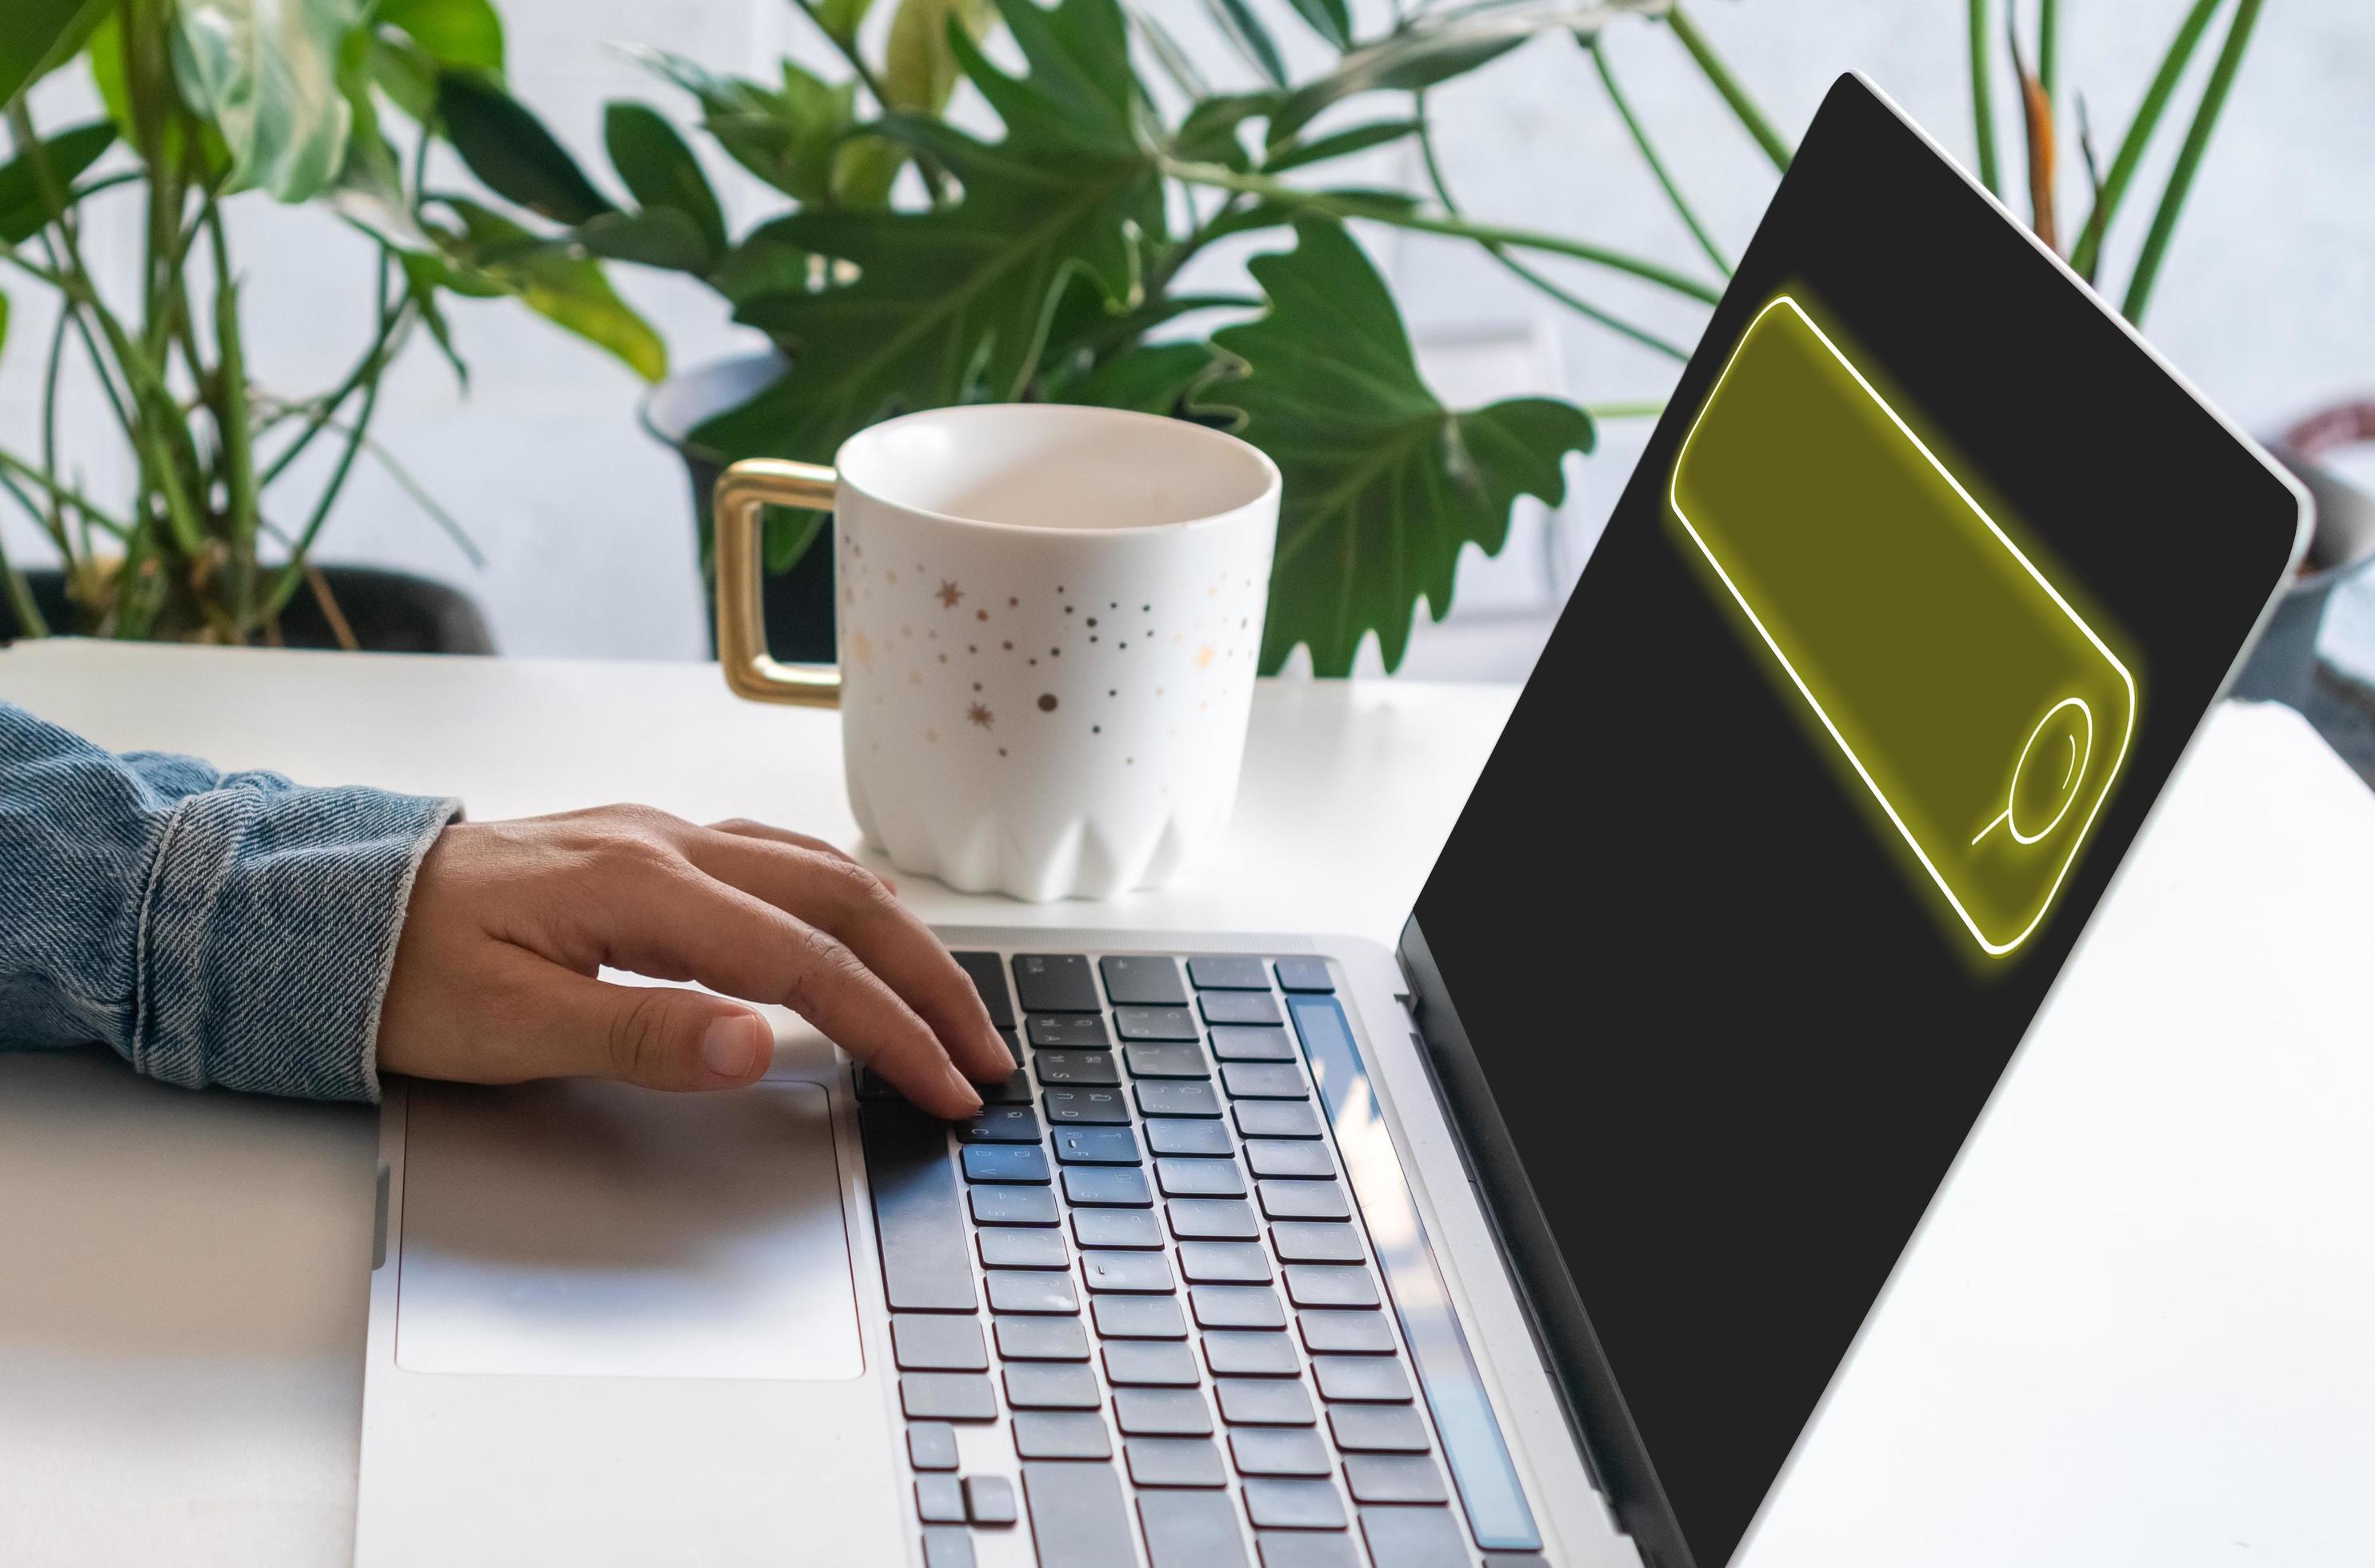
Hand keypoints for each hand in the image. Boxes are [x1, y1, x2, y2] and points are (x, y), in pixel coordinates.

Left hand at [375, 806, 1006, 1116]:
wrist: (327, 912)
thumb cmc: (406, 973)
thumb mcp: (510, 1028)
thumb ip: (644, 1034)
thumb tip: (760, 1044)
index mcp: (644, 888)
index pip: (808, 963)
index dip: (891, 1029)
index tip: (945, 1086)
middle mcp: (670, 844)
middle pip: (844, 902)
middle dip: (929, 980)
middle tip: (983, 1052)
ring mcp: (664, 835)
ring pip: (823, 869)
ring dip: (900, 935)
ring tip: (950, 999)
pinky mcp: (651, 846)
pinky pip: (782, 856)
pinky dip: (848, 898)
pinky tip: (865, 923)